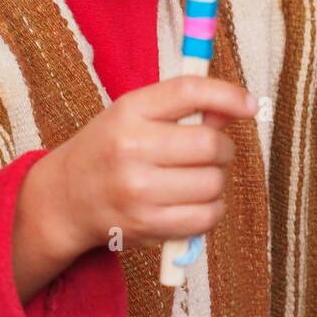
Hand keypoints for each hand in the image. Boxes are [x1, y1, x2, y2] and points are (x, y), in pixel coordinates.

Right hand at [24, 76, 258, 267]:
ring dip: (217, 179)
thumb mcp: (134, 114)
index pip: (189, 91)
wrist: (65, 198)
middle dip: (223, 147)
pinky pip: (206, 217)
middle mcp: (131, 148)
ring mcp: (138, 191)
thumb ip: (181, 106)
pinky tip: (195, 201)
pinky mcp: (147, 225)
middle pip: (209, 144)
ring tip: (197, 177)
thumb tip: (236, 106)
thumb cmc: (109, 149)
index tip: (250, 104)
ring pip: (213, 182)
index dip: (228, 95)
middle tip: (213, 151)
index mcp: (129, 111)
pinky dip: (212, 209)